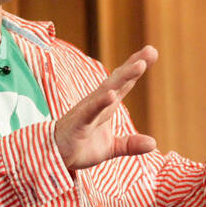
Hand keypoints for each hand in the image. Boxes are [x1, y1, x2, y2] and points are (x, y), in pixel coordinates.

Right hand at [53, 45, 158, 170]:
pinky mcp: (78, 124)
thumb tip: (153, 144)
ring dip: (123, 77)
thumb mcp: (110, 148)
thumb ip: (130, 144)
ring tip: (139, 65)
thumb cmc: (79, 146)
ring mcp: (87, 111)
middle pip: (118, 80)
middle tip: (151, 50)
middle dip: (134, 64)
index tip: (151, 52)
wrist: (52, 156)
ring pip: (107, 90)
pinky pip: (90, 111)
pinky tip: (112, 95)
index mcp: (106, 105)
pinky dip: (101, 102)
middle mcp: (97, 103)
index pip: (124, 83)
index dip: (136, 67)